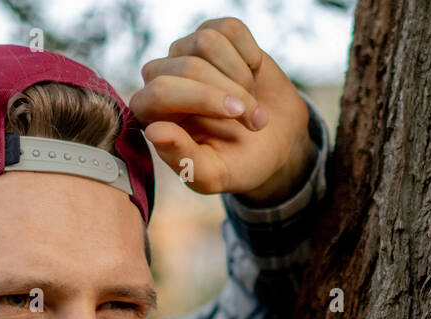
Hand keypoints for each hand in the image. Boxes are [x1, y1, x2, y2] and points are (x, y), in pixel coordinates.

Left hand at [130, 17, 316, 204]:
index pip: (160, 92)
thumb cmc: (239, 161)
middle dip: (227, 93)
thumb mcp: (214, 175)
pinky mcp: (214, 34)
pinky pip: (229, 29)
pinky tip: (253, 76)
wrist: (277, 141)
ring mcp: (187, 52)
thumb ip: (183, 160)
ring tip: (251, 101)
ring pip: (206, 42)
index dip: (202, 99)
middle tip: (255, 121)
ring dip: (239, 75)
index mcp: (153, 115)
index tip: (237, 116)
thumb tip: (154, 132)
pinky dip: (250, 55)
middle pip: (187, 67)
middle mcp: (162, 78)